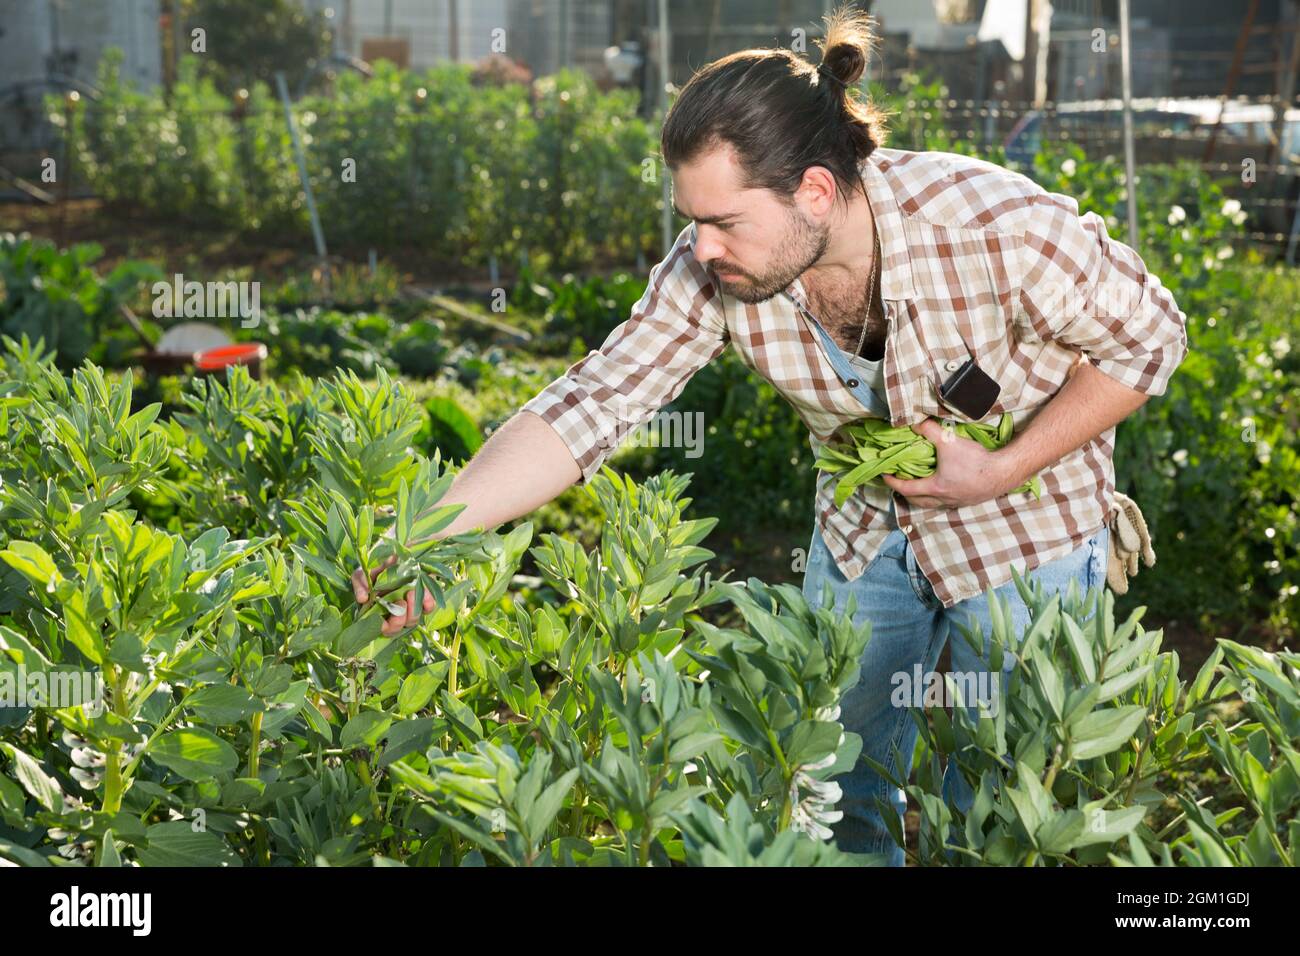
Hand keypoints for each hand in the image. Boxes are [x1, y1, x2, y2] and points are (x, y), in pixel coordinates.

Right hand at [351, 552, 436, 636]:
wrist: (400, 549)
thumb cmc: (378, 563)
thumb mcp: (365, 570)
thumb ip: (361, 582)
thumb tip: (363, 598)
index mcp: (377, 608)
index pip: (381, 628)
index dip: (383, 628)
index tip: (383, 621)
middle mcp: (393, 611)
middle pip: (396, 629)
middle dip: (398, 621)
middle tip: (399, 603)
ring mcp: (409, 606)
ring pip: (412, 621)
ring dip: (412, 611)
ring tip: (410, 593)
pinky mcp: (423, 598)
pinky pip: (428, 607)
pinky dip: (426, 602)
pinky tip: (423, 592)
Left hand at [880, 418, 1019, 508]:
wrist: (1004, 472)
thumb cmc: (976, 460)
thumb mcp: (949, 441)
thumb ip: (929, 430)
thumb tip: (914, 423)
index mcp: (936, 488)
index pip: (907, 488)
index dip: (893, 482)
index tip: (885, 476)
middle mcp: (945, 499)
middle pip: (918, 502)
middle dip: (906, 494)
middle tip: (900, 483)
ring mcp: (959, 502)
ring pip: (934, 503)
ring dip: (924, 496)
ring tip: (920, 485)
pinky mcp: (971, 500)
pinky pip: (949, 501)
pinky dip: (941, 495)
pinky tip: (945, 486)